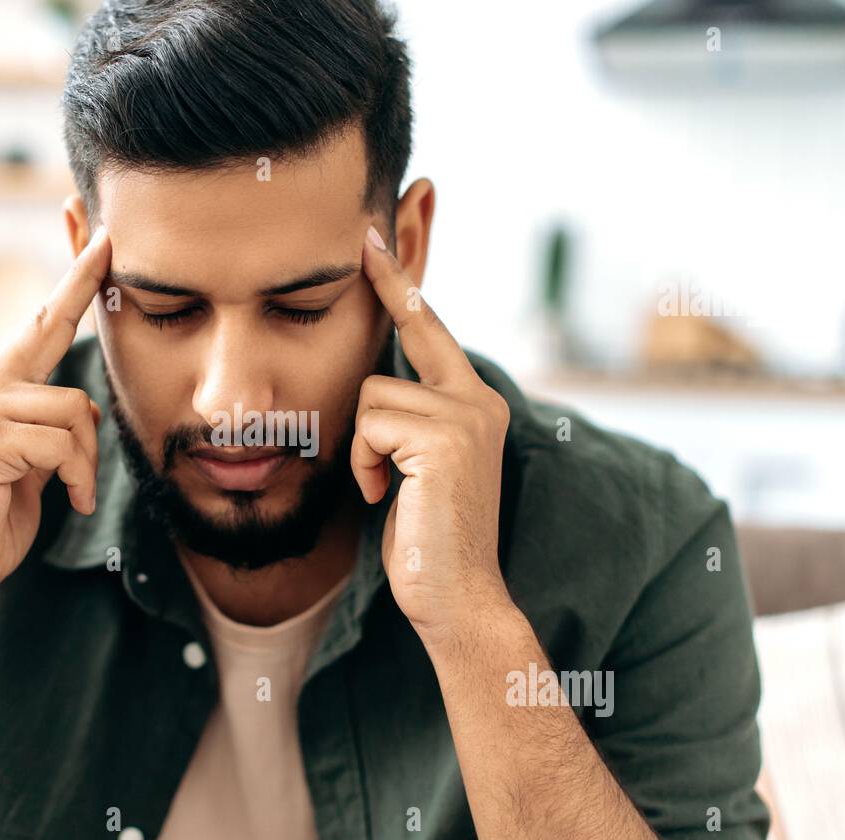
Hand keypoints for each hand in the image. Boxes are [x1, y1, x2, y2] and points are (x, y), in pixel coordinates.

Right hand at [0, 226, 111, 622]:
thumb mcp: (29, 469)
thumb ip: (50, 432)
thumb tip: (84, 413)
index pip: (39, 325)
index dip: (71, 281)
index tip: (99, 239)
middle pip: (55, 335)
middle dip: (82, 289)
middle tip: (108, 239)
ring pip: (74, 408)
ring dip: (88, 460)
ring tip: (73, 493)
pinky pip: (63, 443)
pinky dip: (77, 478)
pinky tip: (67, 504)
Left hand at [353, 225, 512, 650]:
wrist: (457, 597)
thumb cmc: (426, 538)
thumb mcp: (414, 465)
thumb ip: (407, 418)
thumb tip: (371, 384)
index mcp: (474, 401)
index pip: (428, 326)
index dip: (399, 282)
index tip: (373, 237)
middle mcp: (478, 399)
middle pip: (390, 359)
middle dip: (370, 416)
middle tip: (384, 458)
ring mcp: (468, 415)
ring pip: (371, 396)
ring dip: (366, 451)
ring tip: (392, 490)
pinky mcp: (448, 437)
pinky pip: (372, 425)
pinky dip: (368, 466)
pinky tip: (391, 497)